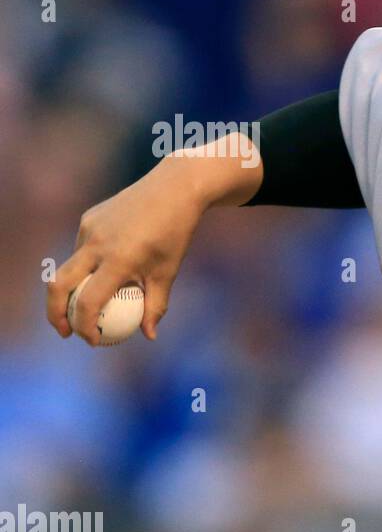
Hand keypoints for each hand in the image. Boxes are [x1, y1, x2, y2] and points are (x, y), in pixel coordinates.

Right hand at [48, 158, 210, 343]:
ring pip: (70, 266)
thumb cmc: (175, 234)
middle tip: (66, 332)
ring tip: (89, 303)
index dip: (86, 327)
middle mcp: (97, 244)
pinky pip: (81, 248)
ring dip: (74, 288)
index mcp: (119, 260)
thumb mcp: (168, 271)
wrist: (173, 189)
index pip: (89, 302)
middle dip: (56, 314)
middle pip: (58, 285)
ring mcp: (88, 228)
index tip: (94, 341)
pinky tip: (105, 267)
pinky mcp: (87, 218)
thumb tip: (149, 335)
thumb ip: (156, 305)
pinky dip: (87, 265)